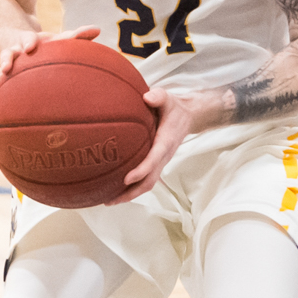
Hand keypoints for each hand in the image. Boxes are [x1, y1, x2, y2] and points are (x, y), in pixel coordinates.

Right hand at [0, 25, 101, 104]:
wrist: (13, 38)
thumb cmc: (42, 44)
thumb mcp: (56, 39)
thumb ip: (76, 35)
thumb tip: (98, 29)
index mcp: (28, 43)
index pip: (27, 39)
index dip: (28, 41)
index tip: (29, 46)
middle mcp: (14, 53)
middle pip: (7, 55)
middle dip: (5, 61)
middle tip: (5, 68)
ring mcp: (4, 66)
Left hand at [108, 87, 203, 204]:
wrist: (188, 116)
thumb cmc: (174, 107)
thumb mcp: (168, 98)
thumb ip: (159, 96)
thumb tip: (146, 98)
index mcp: (166, 142)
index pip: (154, 159)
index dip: (141, 171)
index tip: (126, 179)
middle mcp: (164, 156)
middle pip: (150, 181)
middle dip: (131, 192)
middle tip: (110, 200)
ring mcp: (161, 162)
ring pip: (147, 184)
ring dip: (130, 194)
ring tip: (109, 201)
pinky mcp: (156, 163)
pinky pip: (146, 179)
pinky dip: (132, 188)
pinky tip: (115, 189)